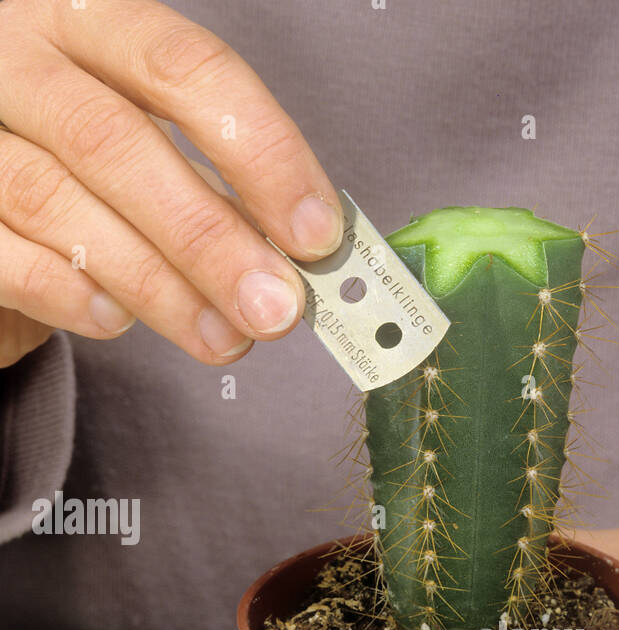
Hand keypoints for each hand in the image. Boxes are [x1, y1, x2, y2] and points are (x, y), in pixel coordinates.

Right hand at [0, 0, 342, 366]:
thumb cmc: (79, 167)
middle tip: (276, 307)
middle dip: (209, 237)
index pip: (182, 65)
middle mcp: (12, 58)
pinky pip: (6, 256)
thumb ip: (214, 187)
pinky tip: (118, 322)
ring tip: (224, 337)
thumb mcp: (146, 143)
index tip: (317, 233)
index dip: (260, 150)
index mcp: (81, 19)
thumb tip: (300, 258)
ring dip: (158, 284)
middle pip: (115, 140)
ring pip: (57, 202)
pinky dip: (71, 295)